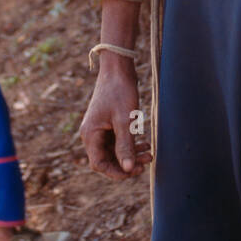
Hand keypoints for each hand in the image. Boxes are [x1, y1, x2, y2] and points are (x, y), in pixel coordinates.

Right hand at [79, 56, 151, 180]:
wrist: (118, 68)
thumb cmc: (119, 91)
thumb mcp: (124, 120)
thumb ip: (125, 146)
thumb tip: (127, 169)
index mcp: (90, 134)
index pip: (99, 164)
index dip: (116, 172)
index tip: (134, 171)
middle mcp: (92, 133)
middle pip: (107, 159)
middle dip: (126, 163)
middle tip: (146, 163)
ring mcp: (100, 128)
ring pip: (114, 151)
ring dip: (131, 154)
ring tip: (150, 154)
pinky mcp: (108, 123)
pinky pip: (118, 140)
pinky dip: (131, 144)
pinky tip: (145, 144)